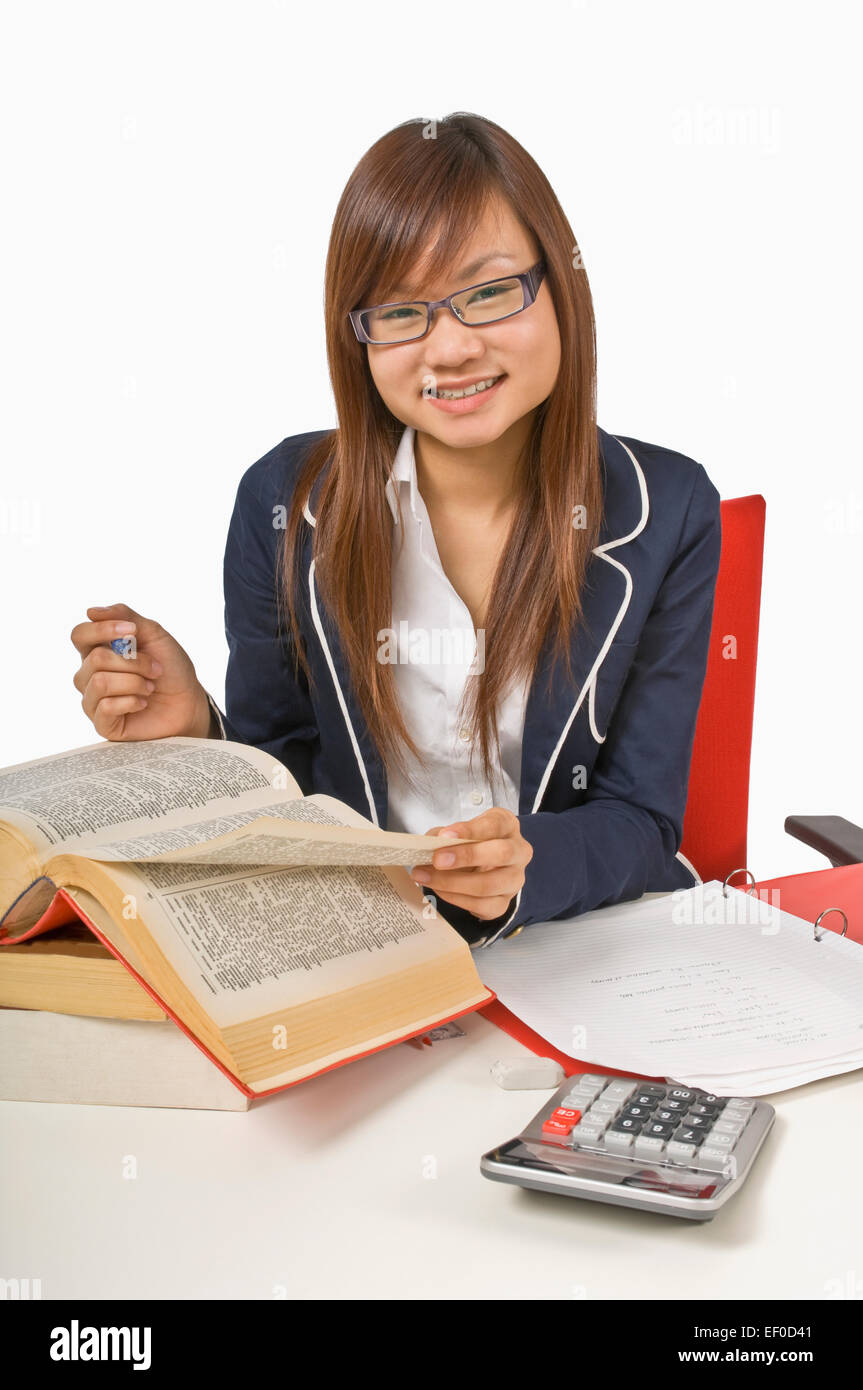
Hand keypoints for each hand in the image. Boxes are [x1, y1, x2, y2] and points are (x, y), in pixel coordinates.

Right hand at [71, 602, 210, 741]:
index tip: (132, 630)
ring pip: (100, 682)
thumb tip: (91, 612)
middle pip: (95, 659)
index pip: (80, 635)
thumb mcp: (154, 634)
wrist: (189, 702)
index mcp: (97, 650)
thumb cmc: (170, 668)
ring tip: (150, 687)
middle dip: (134, 662)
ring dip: (134, 682)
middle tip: (155, 668)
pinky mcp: (103, 723)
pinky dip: (131, 701)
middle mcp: (89, 675)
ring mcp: (93, 700)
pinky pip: (105, 707)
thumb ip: (125, 616)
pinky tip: (143, 703)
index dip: (102, 630)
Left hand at [410, 807, 532, 921]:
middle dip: (466, 857)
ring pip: (489, 885)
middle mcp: (518, 852)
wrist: (482, 865)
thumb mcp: (459, 831)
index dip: (470, 830)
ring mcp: (514, 880)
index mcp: (507, 826)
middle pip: (501, 854)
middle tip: (437, 860)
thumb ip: (444, 835)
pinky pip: (481, 905)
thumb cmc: (472, 843)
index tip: (445, 835)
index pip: (494, 825)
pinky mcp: (503, 903)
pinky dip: (455, 898)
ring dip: (452, 882)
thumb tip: (428, 844)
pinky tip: (439, 890)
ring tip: (426, 877)